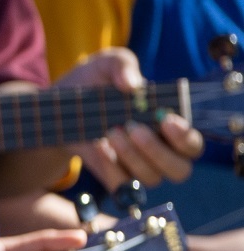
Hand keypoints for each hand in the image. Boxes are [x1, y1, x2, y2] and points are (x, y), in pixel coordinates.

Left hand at [59, 48, 202, 188]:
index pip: (192, 144)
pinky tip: (99, 146)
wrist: (58, 106)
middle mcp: (161, 151)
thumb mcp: (107, 64)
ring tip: (111, 132)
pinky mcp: (115, 177)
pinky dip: (111, 167)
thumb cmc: (95, 83)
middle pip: (179, 169)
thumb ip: (123, 65)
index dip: (185, 137)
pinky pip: (122, 185)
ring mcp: (138, 167)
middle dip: (158, 151)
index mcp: (171, 126)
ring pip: (151, 178)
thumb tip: (133, 85)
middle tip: (133, 128)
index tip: (166, 119)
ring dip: (132, 156)